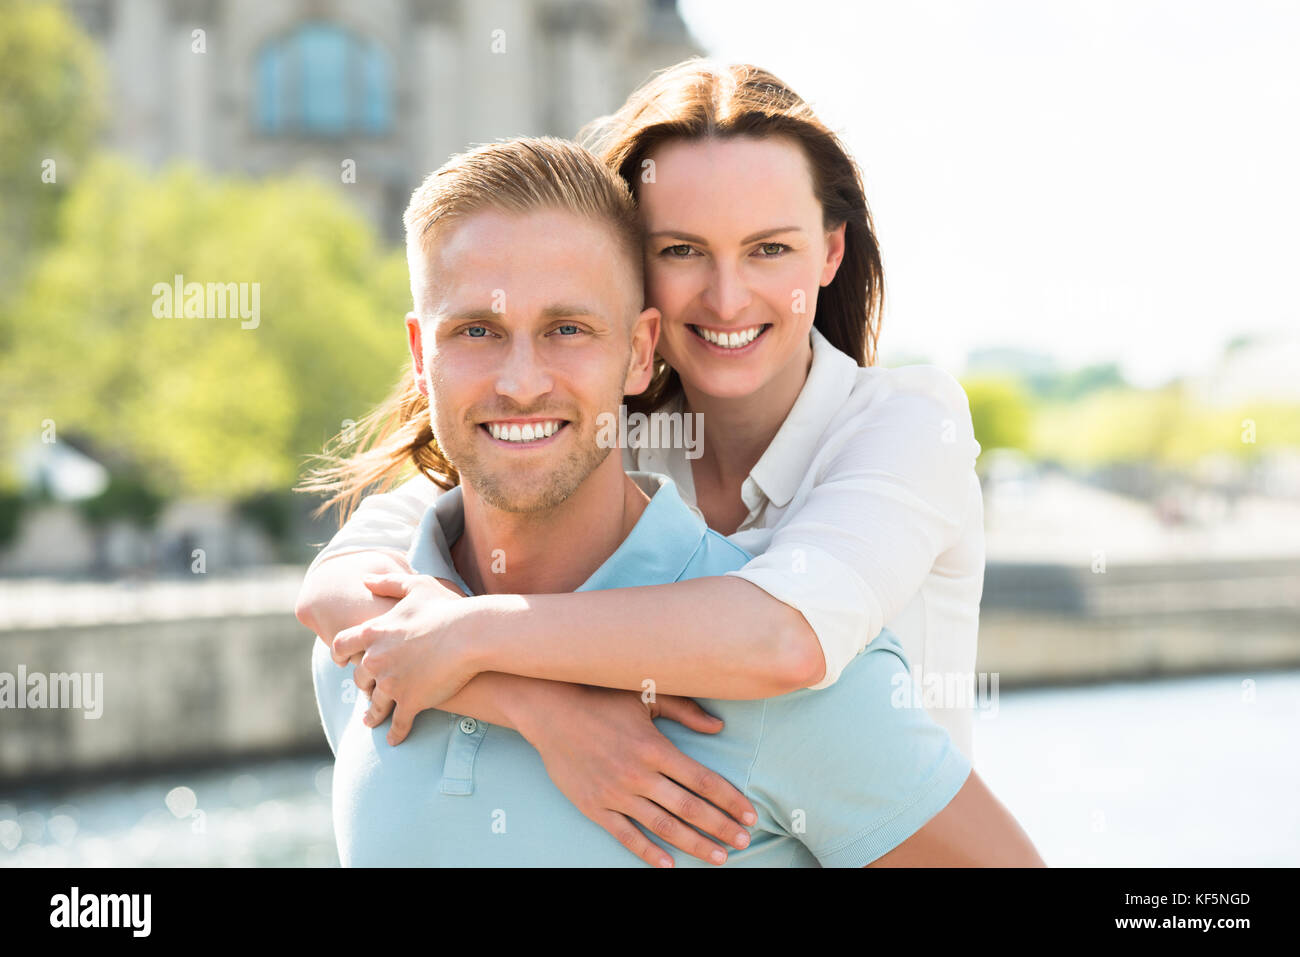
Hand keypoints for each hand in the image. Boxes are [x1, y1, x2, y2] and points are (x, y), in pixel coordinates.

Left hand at [332, 572, 472, 744]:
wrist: (470, 635)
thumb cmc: (446, 607)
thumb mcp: (415, 586)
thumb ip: (388, 582)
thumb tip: (365, 579)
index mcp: (373, 632)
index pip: (342, 645)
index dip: (338, 655)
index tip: (339, 662)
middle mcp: (376, 660)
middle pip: (359, 678)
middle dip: (362, 685)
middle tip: (365, 690)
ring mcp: (391, 684)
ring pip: (376, 704)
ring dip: (372, 715)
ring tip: (371, 722)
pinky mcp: (410, 702)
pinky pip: (399, 723)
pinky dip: (396, 733)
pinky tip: (394, 740)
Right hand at [520, 684, 756, 867]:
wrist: (550, 712)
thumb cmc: (602, 699)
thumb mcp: (645, 695)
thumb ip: (684, 710)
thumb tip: (719, 728)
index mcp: (655, 747)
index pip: (703, 781)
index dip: (730, 800)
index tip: (750, 815)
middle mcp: (638, 774)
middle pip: (689, 809)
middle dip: (721, 828)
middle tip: (744, 843)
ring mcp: (615, 794)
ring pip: (663, 827)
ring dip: (694, 845)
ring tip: (719, 857)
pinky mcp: (594, 807)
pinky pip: (625, 836)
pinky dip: (648, 853)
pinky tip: (669, 865)